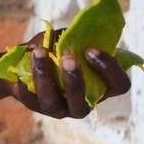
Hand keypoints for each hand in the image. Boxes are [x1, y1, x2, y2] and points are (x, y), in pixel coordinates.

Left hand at [4, 27, 131, 119]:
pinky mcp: (34, 105)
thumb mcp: (70, 39)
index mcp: (101, 86)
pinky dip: (24, 78)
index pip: (119, 85)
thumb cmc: (57, 47)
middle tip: (68, 57)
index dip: (110, 70)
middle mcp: (81, 103)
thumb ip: (75, 38)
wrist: (28, 60)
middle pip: (83, 103)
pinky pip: (28, 97)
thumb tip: (70, 35)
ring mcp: (58, 108)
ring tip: (38, 51)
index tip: (91, 50)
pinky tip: (23, 60)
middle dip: (75, 80)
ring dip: (45, 76)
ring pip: (52, 103)